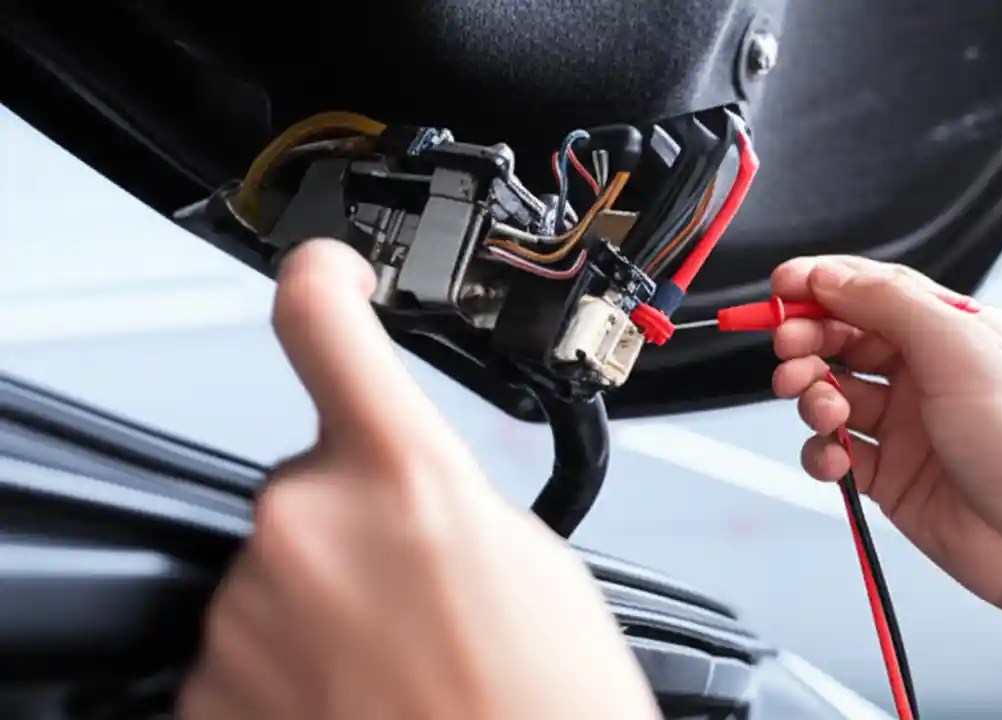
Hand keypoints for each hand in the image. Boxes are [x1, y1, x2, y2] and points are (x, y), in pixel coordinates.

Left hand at [178, 240, 657, 719]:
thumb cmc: (551, 708)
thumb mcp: (531, 562)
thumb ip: (447, 495)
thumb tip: (403, 486)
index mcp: (403, 478)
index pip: (323, 325)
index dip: (320, 280)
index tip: (321, 270)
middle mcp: (308, 530)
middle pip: (310, 484)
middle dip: (357, 526)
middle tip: (423, 595)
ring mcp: (247, 616)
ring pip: (278, 573)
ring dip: (327, 604)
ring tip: (402, 665)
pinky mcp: (209, 692)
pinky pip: (246, 649)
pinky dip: (290, 670)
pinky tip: (359, 700)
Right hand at [770, 256, 1001, 618]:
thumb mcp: (962, 351)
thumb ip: (890, 304)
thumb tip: (831, 275)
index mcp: (956, 331)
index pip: (875, 291)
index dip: (823, 285)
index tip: (781, 289)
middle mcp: (930, 374)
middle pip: (845, 339)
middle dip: (808, 340)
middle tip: (789, 350)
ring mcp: (909, 426)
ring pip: (832, 394)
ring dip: (812, 396)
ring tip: (824, 412)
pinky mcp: (892, 476)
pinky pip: (834, 452)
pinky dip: (821, 451)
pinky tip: (835, 458)